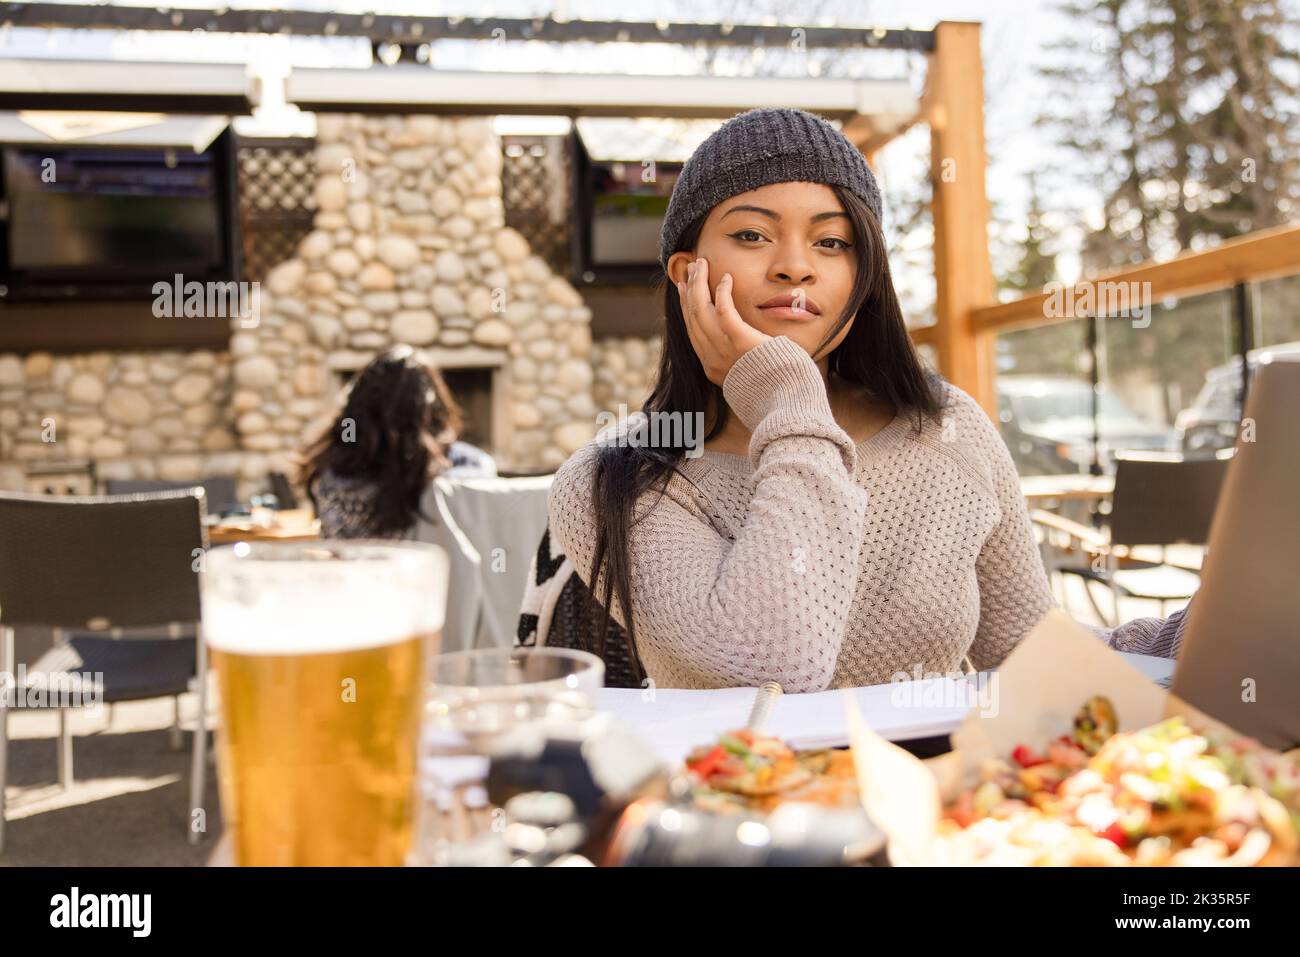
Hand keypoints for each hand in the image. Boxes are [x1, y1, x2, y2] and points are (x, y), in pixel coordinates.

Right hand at [676, 257, 769, 386]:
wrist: (785, 401)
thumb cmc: (775, 385)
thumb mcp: (749, 372)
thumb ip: (740, 358)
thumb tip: (743, 341)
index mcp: (712, 367)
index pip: (692, 331)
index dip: (686, 307)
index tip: (684, 288)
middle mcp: (712, 358)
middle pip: (693, 317)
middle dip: (689, 289)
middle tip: (691, 268)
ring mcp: (724, 350)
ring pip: (701, 310)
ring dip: (700, 284)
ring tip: (702, 265)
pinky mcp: (739, 341)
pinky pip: (724, 311)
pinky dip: (722, 293)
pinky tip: (726, 278)